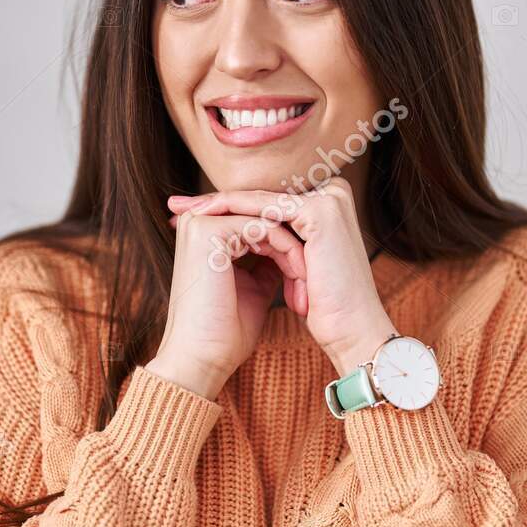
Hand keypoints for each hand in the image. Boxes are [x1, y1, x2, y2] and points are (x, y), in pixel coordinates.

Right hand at [146, 202, 308, 399]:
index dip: (288, 250)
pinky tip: (298, 277)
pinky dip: (288, 251)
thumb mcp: (253, 289)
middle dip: (293, 250)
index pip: (258, 225)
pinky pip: (265, 227)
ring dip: (294, 253)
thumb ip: (267, 265)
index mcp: (204, 236)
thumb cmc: (224, 333)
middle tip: (306, 284)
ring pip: (268, 222)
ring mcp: (200, 224)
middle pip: (264, 220)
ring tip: (303, 286)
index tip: (303, 282)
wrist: (202, 360)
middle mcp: (197, 223)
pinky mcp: (208, 231)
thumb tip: (290, 252)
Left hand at [167, 179, 396, 376]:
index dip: (225, 209)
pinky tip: (206, 214)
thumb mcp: (292, 267)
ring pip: (259, 201)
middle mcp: (331, 195)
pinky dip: (234, 211)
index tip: (187, 214)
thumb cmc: (323, 309)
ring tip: (184, 211)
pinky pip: (266, 208)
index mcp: (326, 206)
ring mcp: (329, 200)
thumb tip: (236, 237)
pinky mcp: (320, 212)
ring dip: (218, 204)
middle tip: (175, 207)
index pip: (265, 204)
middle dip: (214, 203)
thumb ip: (271, 245)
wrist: (351, 332)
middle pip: (259, 199)